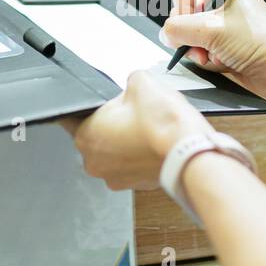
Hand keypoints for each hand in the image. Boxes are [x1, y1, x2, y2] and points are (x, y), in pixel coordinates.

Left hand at [67, 70, 211, 189]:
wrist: (192, 152)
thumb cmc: (163, 123)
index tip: (104, 100)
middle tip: (132, 111)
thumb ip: (128, 80)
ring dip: (126, 139)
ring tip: (147, 126)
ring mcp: (116, 178)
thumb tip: (132, 85)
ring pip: (115, 151)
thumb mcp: (141, 82)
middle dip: (111, 122)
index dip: (90, 104)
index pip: (72, 116)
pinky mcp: (138, 184)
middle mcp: (95, 162)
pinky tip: (155, 140)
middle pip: (96, 134)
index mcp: (86, 137)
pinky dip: (141, 153)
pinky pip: (132, 164)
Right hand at [162, 0, 265, 104]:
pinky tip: (224, 62)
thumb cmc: (265, 43)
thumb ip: (180, 29)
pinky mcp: (224, 45)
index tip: (191, 18)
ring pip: (189, 35)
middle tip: (204, 41)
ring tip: (217, 54)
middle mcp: (222, 2)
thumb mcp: (214, 31)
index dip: (180, 3)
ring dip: (199, 50)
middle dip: (190, 33)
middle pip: (182, 12)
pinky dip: (208, 60)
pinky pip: (200, 51)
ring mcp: (223, 25)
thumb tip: (166, 33)